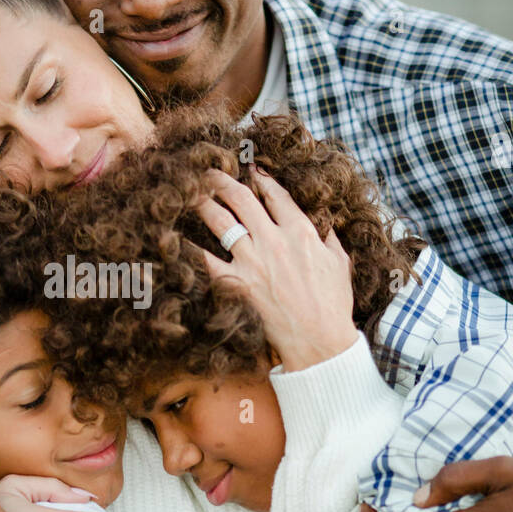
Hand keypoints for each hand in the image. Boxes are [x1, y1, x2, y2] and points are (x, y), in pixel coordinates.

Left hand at [195, 167, 355, 370]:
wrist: (319, 341)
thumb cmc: (333, 306)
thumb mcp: (340, 265)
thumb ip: (329, 240)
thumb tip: (324, 227)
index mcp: (301, 231)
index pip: (276, 195)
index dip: (260, 178)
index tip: (250, 170)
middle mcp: (274, 239)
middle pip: (242, 198)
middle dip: (222, 180)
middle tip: (208, 171)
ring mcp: (253, 260)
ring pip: (221, 220)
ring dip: (203, 201)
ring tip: (189, 191)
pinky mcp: (236, 282)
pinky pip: (205, 259)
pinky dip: (188, 246)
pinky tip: (173, 235)